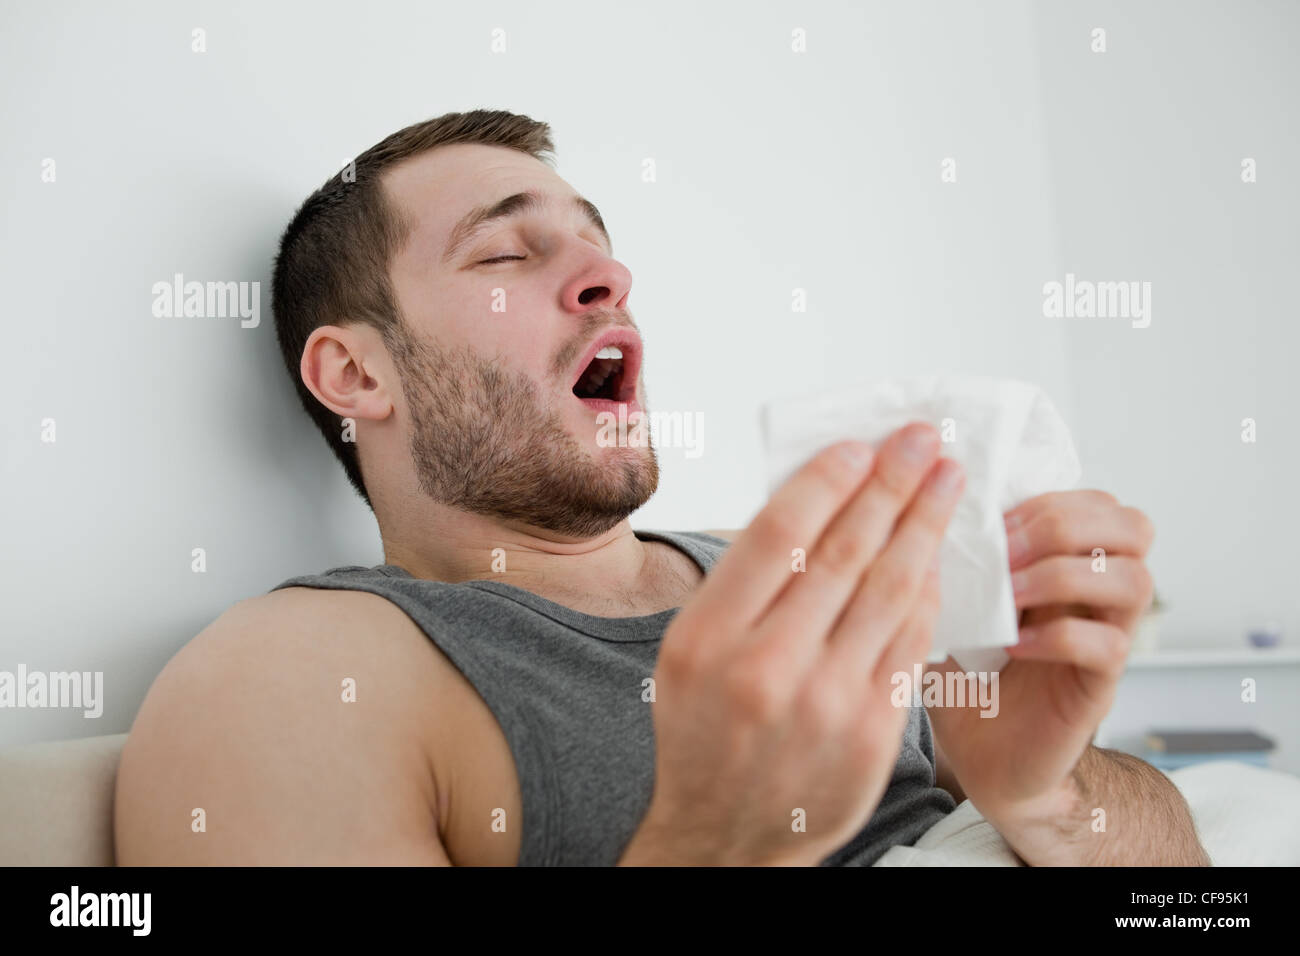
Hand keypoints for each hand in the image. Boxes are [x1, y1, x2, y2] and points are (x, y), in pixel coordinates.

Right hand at [621, 424, 964, 865]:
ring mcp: (825, 702)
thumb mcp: (690, 654)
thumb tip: (812, 502)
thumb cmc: (705, 732)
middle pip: (843, 552)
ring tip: (947, 482)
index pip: (778, 535)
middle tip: (923, 439)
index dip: (827, 480)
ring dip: (924, 526)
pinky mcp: (873, 731)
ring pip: (888, 590)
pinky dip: (927, 591)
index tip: (861, 444)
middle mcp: (765, 667)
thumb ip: (743, 588)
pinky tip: (938, 555)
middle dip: (891, 484)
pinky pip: (911, 642)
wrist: (726, 835)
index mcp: (707, 638)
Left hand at [923, 490, 1154, 821]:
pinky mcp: (1098, 688)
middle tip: (1007, 551)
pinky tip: (1012, 644)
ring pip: (1135, 581)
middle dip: (1066, 524)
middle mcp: (1096, 596)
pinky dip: (1059, 636)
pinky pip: (1109, 646)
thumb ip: (948, 563)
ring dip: (1065, 575)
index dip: (1049, 498)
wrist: (981, 760)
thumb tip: (916, 508)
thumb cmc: (964, 678)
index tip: (990, 520)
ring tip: (1010, 594)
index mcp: (1065, 564)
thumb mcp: (948, 608)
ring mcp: (1105, 640)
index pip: (1098, 502)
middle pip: (1134, 527)